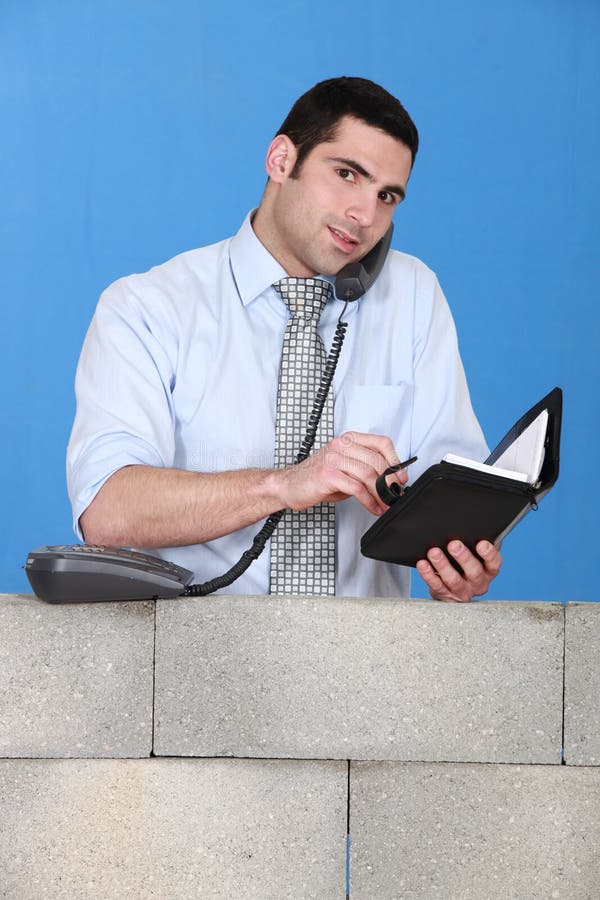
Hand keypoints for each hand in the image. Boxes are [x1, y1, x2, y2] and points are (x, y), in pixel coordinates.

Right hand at [272, 431, 407, 514]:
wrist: (289, 486)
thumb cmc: (317, 478)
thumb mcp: (345, 468)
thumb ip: (366, 469)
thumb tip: (392, 480)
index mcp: (348, 440)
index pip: (381, 443)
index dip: (395, 461)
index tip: (401, 477)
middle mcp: (342, 446)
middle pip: (377, 460)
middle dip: (391, 482)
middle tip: (395, 495)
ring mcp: (334, 459)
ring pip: (369, 475)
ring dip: (381, 494)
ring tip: (385, 504)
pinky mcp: (329, 475)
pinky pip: (357, 488)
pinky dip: (369, 501)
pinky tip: (372, 507)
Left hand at [416, 540, 501, 602]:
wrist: (452, 589)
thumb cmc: (465, 565)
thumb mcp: (475, 556)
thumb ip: (475, 543)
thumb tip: (474, 527)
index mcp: (489, 570)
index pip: (494, 563)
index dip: (489, 554)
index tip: (482, 543)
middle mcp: (478, 583)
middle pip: (474, 572)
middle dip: (464, 557)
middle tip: (454, 544)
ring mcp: (462, 591)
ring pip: (453, 580)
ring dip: (443, 565)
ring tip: (434, 552)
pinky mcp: (445, 595)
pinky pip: (436, 585)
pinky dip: (428, 574)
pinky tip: (423, 564)